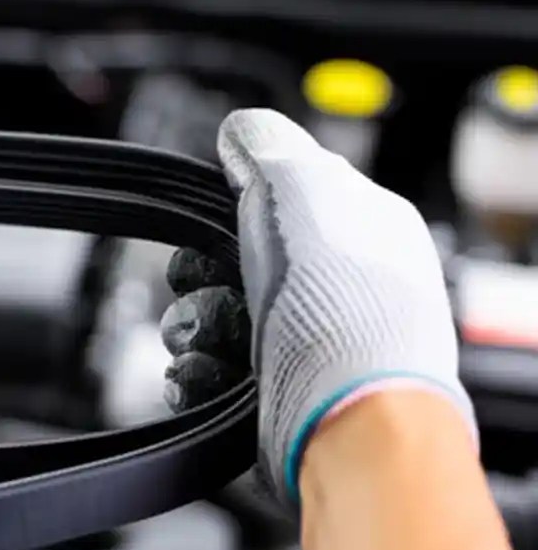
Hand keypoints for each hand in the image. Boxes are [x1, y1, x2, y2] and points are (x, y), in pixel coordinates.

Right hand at [160, 109, 475, 504]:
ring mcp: (308, 345)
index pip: (280, 201)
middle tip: (199, 284)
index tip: (208, 220)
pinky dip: (196, 374)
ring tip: (204, 342)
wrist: (349, 419)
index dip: (231, 209)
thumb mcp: (298, 185)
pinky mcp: (277, 397)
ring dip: (193, 329)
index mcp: (356, 228)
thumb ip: (264, 146)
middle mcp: (336, 287)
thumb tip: (240, 130)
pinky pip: (213, 375)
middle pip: (234, 265)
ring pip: (216, 323)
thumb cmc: (338, 302)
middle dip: (199, 277)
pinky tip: (202, 373)